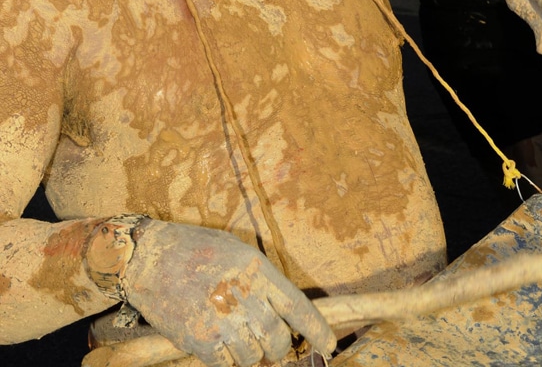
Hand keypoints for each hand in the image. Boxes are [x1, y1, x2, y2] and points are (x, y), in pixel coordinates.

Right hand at [123, 221, 335, 366]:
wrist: (150, 258)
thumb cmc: (194, 249)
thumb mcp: (236, 250)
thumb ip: (260, 278)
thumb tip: (280, 309)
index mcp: (257, 271)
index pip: (298, 307)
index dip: (317, 330)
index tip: (328, 345)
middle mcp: (245, 297)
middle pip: (278, 340)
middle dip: (278, 348)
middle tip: (269, 344)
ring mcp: (222, 321)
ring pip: (254, 358)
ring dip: (250, 354)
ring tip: (235, 335)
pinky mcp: (200, 340)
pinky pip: (226, 365)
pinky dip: (226, 360)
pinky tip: (216, 342)